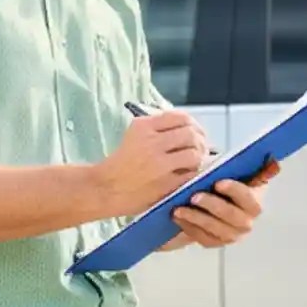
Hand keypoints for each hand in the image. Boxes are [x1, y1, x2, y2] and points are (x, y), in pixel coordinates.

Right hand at [95, 110, 212, 217]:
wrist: (104, 188)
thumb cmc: (120, 164)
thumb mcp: (133, 136)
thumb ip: (157, 129)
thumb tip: (188, 128)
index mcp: (143, 127)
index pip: (180, 117)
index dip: (193, 124)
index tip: (195, 131)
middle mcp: (152, 142)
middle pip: (191, 134)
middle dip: (200, 141)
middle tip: (201, 148)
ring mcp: (160, 164)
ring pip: (194, 154)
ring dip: (199, 158)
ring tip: (195, 163)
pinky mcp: (165, 183)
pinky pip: (191, 174)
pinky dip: (194, 174)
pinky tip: (188, 175)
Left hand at [171, 159, 280, 247]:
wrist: (208, 198)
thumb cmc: (217, 181)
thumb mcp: (225, 171)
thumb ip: (231, 166)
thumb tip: (239, 156)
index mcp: (254, 199)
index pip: (249, 197)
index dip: (235, 190)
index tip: (218, 182)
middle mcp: (247, 220)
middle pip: (233, 216)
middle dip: (212, 205)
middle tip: (193, 196)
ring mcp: (233, 234)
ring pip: (217, 230)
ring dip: (197, 219)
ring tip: (179, 209)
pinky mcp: (216, 242)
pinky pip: (204, 238)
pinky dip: (190, 227)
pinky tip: (177, 218)